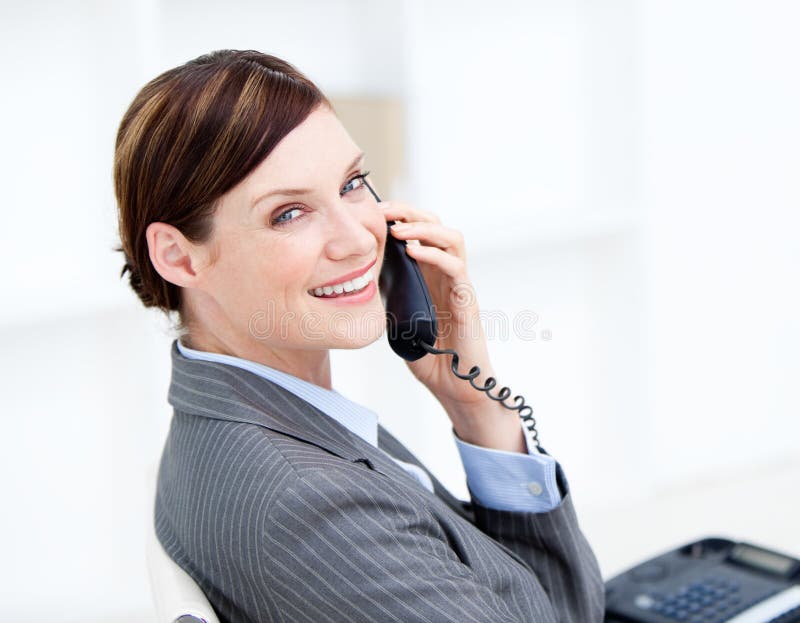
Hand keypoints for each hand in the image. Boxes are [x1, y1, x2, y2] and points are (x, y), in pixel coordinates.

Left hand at [382, 202, 525, 452]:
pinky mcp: (466, 300)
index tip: (373, 212)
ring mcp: (458, 285)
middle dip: (410, 213)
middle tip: (384, 212)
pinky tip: (414, 252)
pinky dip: (434, 254)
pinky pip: (456, 267)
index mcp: (429, 274)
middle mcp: (446, 274)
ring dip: (425, 228)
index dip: (399, 217)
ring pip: (452, 239)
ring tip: (399, 230)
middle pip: (437, 225)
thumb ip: (386, 294)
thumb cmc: (427, 353)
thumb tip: (358, 275)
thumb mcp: (396, 317)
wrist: (452, 384)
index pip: (419, 232)